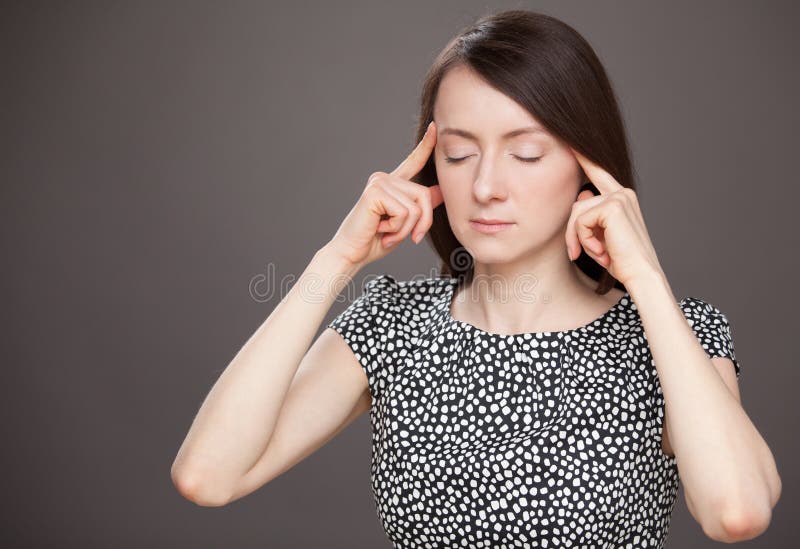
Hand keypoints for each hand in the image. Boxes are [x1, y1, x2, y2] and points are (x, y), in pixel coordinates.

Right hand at [327, 121, 443, 267]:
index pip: (413, 161)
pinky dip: (397, 229)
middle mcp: (384, 178)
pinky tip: (380, 230)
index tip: (435, 127)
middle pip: (424, 195)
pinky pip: (404, 213)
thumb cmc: (375, 241)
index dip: (425, 146)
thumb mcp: (405, 223)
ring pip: (416, 207)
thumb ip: (421, 206)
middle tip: (405, 237)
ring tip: (387, 234)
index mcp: (392, 184)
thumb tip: (440, 191)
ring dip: (405, 229)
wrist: (352, 254)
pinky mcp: (375, 192)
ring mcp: (379, 182)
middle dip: (421, 223)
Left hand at [564, 149, 664, 286]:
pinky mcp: (612, 205)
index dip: (583, 157)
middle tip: (582, 254)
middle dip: (573, 232)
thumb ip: (590, 216)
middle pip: (578, 204)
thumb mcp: (601, 236)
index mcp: (621, 198)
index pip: (598, 173)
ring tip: (599, 254)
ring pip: (577, 214)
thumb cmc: (622, 261)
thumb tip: (581, 196)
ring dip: (580, 239)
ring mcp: (619, 197)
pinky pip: (581, 221)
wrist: (640, 275)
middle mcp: (622, 193)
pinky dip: (585, 240)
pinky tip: (602, 251)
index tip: (569, 141)